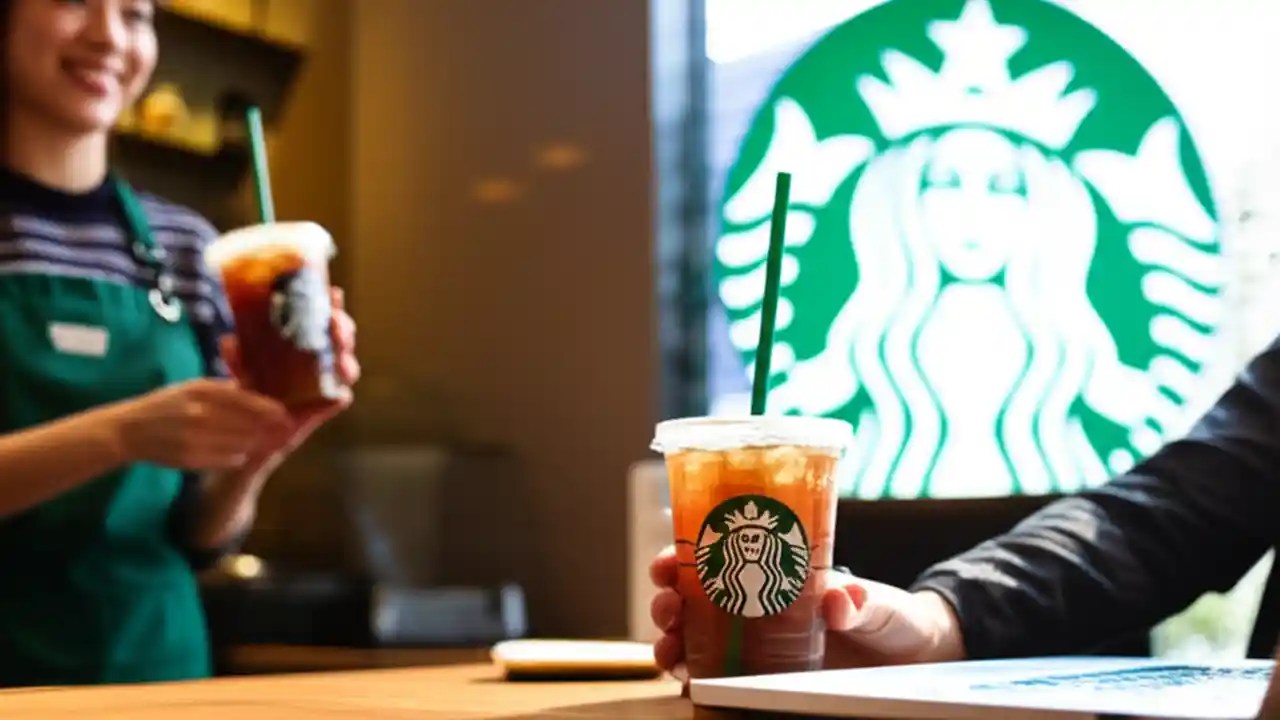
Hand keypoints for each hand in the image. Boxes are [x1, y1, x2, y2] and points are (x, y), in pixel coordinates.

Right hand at [113, 378, 289, 469]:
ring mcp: (196, 436)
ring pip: (241, 443)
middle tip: (282, 431)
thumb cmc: (164, 405)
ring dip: (255, 443)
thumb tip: (252, 389)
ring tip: (265, 442)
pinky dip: (237, 456)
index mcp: (202, 390)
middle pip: (247, 423)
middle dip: (268, 429)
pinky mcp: (192, 457)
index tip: (285, 414)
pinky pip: (227, 459)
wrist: (129, 430)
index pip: (245, 399)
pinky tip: (240, 453)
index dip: (268, 409)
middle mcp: (201, 411)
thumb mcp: (191, 387)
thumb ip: (222, 388)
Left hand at [221, 286, 360, 463]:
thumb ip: (237, 358)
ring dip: (346, 356)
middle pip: (344, 339)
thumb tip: (228, 341)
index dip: (333, 306)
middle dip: (344, 328)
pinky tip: (338, 391)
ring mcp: (328, 383)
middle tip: (333, 322)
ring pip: (348, 365)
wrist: (252, 429)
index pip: (326, 319)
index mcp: (308, 344)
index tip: (333, 292)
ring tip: (338, 353)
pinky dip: (341, 394)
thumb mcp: (242, 369)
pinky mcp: (327, 406)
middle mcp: (322, 361)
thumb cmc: (252, 390)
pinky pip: (341, 398)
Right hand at [648, 546, 964, 678]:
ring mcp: (756, 646)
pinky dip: (694, 678)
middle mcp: (756, 608)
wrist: (915, 657)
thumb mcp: (881, 605)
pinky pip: (717, 678)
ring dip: (672, 642)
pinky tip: (687, 681)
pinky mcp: (764, 681)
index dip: (682, 557)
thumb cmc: (893, 618)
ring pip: (695, 639)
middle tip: (667, 610)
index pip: (715, 557)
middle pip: (693, 600)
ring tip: (668, 650)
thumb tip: (843, 599)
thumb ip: (862, 603)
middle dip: (667, 602)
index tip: (666, 564)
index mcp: (774, 574)